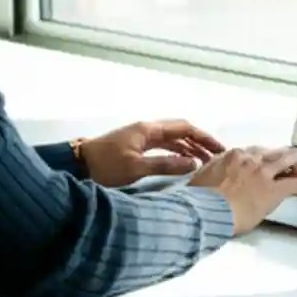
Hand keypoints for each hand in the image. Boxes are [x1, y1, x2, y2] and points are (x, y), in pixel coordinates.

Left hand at [79, 119, 223, 187]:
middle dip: (200, 142)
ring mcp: (141, 137)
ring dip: (189, 148)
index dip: (204, 137)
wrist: (76, 165)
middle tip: (217, 156)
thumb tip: (194, 163)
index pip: (185, 128)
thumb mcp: (136, 168)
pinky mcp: (135, 147)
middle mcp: (147, 129)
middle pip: (181, 131)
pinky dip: (176, 152)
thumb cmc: (105, 166)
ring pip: (172, 139)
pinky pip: (163, 146)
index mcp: (149, 129)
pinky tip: (183, 163)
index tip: (220, 149)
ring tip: (204, 162)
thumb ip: (166, 165)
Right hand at [189, 146, 296, 234]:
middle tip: (285, 170)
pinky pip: (295, 184)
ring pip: (290, 158)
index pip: (254, 151)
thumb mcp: (201, 178)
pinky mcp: (273, 189)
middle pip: (274, 151)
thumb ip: (213, 172)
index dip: (261, 160)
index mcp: (233, 155)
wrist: (205, 211)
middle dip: (282, 159)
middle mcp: (251, 159)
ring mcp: (264, 172)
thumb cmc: (198, 200)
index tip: (262, 168)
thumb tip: (212, 178)